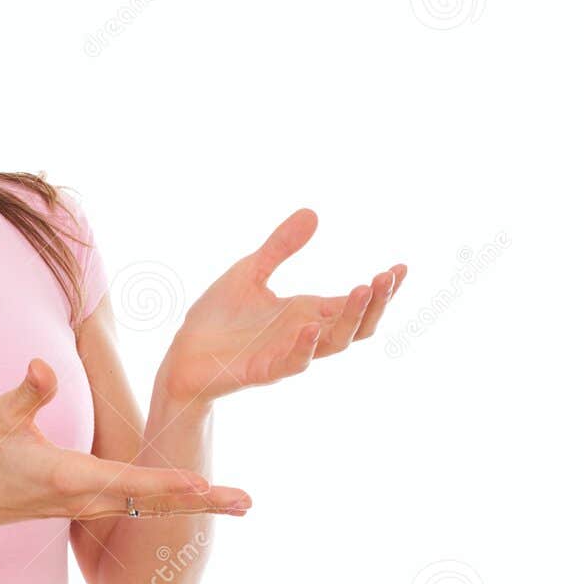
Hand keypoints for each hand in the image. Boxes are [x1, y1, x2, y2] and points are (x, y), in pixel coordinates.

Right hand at [0, 358, 251, 531]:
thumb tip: (41, 365)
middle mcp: (90, 499)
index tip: (199, 484)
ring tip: (244, 505)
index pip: (126, 481)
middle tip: (246, 503)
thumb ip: (28, 393)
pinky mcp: (98, 507)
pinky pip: (145, 509)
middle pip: (154, 503)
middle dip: (201, 502)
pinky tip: (209, 502)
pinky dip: (178, 506)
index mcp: (71, 477)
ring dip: (199, 507)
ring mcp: (95, 507)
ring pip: (155, 509)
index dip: (164, 482)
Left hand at [158, 208, 406, 404]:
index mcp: (307, 313)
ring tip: (363, 289)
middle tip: (386, 276)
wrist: (182, 355)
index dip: (381, 289)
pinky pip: (292, 362)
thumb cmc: (218, 319)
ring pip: (333, 344)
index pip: (355, 303)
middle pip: (356, 326)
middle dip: (376, 303)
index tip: (401, 267)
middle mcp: (304, 335)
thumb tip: (313, 213)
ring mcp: (287, 354)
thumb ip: (280, 247)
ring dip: (351, 319)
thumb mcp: (250, 271)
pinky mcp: (263, 370)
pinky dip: (303, 347)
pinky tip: (309, 327)